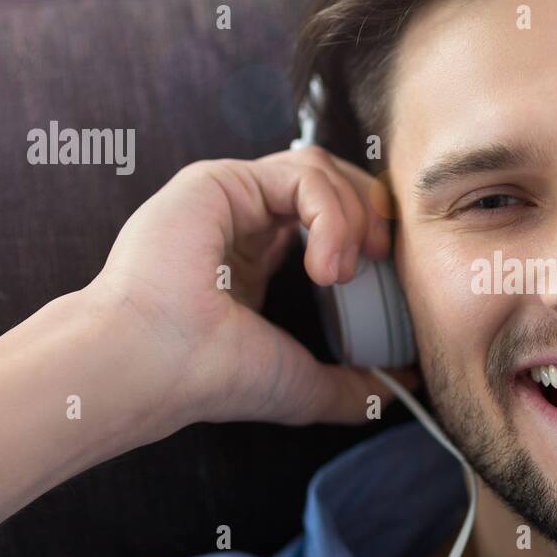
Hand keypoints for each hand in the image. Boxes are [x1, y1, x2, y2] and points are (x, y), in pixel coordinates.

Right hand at [85, 147, 417, 426]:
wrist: (154, 365)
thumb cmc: (211, 377)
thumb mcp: (302, 385)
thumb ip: (352, 386)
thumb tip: (402, 385)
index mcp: (254, 259)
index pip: (327, 218)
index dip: (367, 233)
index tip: (385, 274)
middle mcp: (241, 222)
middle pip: (330, 181)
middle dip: (370, 212)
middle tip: (382, 258)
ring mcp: (229, 197)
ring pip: (319, 169)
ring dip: (352, 216)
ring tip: (343, 272)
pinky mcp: (220, 180)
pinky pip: (302, 173)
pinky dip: (331, 214)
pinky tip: (325, 264)